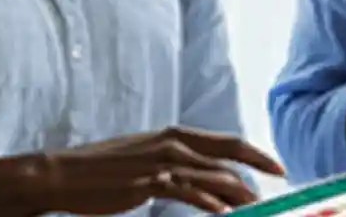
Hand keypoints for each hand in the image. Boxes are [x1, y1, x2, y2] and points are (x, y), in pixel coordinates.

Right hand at [0, 126, 284, 216]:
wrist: (63, 173)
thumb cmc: (102, 170)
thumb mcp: (142, 160)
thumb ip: (173, 166)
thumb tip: (201, 180)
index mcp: (172, 136)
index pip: (224, 140)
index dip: (254, 152)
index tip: (277, 165)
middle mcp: (171, 143)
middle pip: (227, 151)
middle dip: (258, 164)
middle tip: (282, 178)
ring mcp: (160, 162)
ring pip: (213, 174)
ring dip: (240, 191)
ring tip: (259, 205)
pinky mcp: (147, 183)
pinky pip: (187, 192)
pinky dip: (210, 201)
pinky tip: (225, 213)